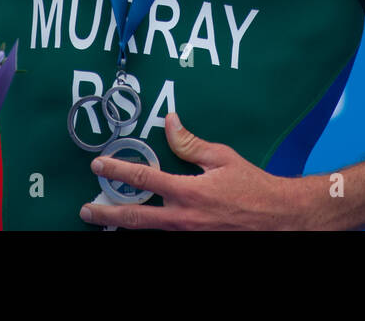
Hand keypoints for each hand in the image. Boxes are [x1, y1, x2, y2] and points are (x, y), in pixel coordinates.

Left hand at [78, 113, 307, 229]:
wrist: (277, 219)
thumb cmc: (253, 187)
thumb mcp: (222, 158)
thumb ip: (190, 143)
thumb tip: (169, 122)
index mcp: (188, 192)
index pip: (142, 178)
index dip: (116, 170)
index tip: (98, 165)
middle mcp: (183, 218)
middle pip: (133, 217)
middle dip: (105, 212)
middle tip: (86, 209)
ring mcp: (188, 235)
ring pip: (147, 233)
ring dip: (123, 226)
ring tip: (104, 219)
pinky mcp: (195, 243)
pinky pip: (166, 238)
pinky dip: (150, 232)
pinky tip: (139, 227)